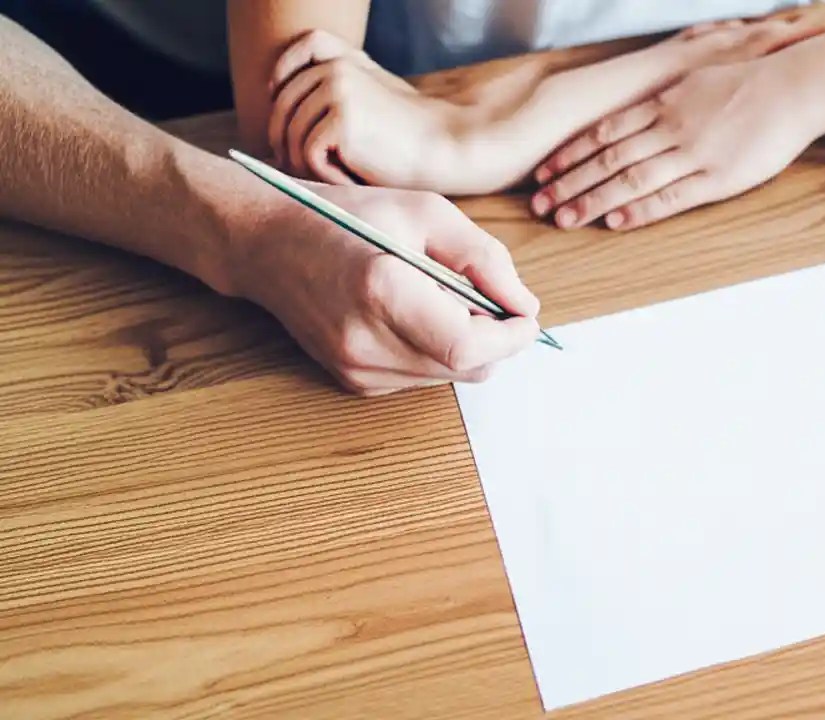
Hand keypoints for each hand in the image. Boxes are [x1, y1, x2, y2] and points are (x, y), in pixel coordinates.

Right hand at [228, 183, 540, 394]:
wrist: (270, 244)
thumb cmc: (351, 217)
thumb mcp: (427, 212)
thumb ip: (485, 259)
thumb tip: (526, 307)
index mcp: (382, 290)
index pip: (468, 346)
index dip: (510, 336)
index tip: (525, 316)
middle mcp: (365, 340)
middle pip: (467, 367)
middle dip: (494, 338)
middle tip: (485, 297)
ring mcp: (356, 368)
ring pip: (450, 377)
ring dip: (466, 344)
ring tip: (439, 297)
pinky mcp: (354, 382)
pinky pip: (423, 377)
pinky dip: (436, 350)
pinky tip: (412, 314)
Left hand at [267, 29, 467, 188]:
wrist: (442, 147)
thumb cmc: (408, 135)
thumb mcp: (371, 99)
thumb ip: (334, 94)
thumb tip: (281, 124)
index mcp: (345, 60)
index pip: (297, 54)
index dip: (280, 78)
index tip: (281, 107)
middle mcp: (336, 70)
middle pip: (284, 105)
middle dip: (284, 141)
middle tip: (299, 168)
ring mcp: (337, 92)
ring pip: (292, 136)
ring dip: (306, 165)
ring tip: (333, 178)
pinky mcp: (340, 120)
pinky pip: (309, 155)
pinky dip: (325, 175)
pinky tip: (349, 181)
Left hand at [530, 57, 817, 229]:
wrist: (793, 88)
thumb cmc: (751, 82)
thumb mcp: (698, 81)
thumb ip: (666, 99)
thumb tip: (642, 112)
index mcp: (663, 103)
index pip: (603, 130)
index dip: (571, 152)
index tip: (545, 169)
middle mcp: (669, 127)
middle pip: (607, 158)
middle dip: (570, 182)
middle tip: (540, 202)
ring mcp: (691, 153)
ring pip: (630, 179)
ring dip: (592, 200)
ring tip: (565, 218)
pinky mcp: (716, 177)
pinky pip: (669, 197)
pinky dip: (639, 210)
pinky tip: (615, 221)